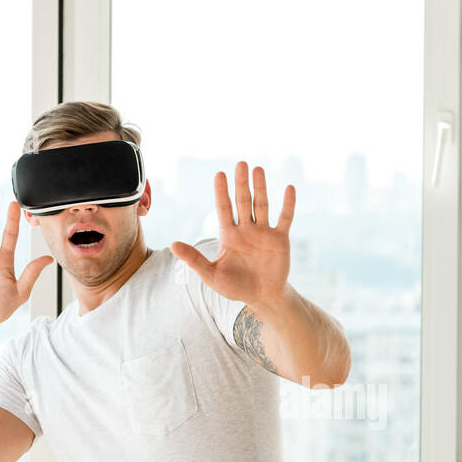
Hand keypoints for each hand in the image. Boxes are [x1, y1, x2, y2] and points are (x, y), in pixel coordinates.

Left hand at [169, 162, 293, 305]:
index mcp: (229, 235)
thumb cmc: (236, 287)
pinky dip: (288, 204)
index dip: (221, 192)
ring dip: (260, 188)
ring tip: (257, 169)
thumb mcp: (212, 276)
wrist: (262, 298)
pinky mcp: (280, 239)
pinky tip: (289, 188)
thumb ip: (194, 259)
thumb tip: (172, 245)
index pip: (224, 208)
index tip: (219, 175)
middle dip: (241, 183)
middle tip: (240, 164)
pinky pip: (285, 218)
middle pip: (242, 201)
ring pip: (262, 205)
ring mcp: (263, 233)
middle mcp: (246, 230)